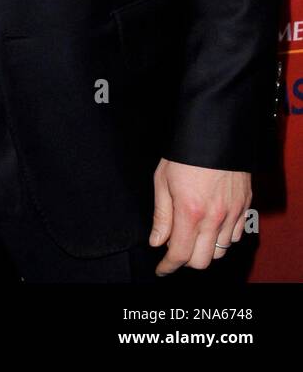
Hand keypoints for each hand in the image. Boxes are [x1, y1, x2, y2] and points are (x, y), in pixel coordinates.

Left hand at [150, 157, 250, 274]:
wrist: (215, 133)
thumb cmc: (184, 154)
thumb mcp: (162, 180)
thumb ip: (161, 215)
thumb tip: (156, 242)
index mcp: (190, 212)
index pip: (180, 254)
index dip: (168, 266)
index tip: (161, 269)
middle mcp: (214, 218)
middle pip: (202, 260)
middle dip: (186, 260)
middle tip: (174, 249)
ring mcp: (232, 214)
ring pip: (220, 251)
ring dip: (205, 250)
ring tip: (192, 235)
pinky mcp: (244, 208)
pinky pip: (235, 236)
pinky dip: (222, 238)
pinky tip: (210, 226)